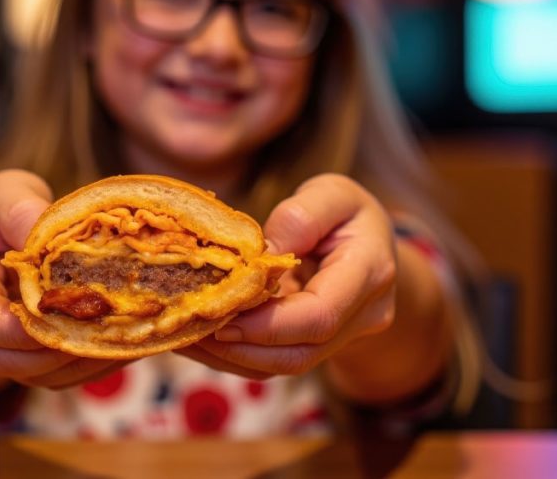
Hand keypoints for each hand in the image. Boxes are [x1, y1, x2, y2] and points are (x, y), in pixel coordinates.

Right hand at [0, 169, 123, 388]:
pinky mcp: (13, 356)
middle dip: (56, 351)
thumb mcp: (6, 192)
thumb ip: (20, 209)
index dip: (23, 328)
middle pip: (2, 357)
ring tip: (122, 341)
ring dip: (76, 364)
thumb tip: (44, 234)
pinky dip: (83, 367)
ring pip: (28, 374)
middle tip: (107, 332)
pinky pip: (46, 376)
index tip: (70, 316)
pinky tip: (117, 347)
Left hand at [178, 174, 396, 378]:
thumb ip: (301, 216)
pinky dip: (234, 355)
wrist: (372, 244)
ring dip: (230, 357)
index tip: (219, 312)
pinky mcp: (316, 347)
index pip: (320, 316)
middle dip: (239, 346)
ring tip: (183, 332)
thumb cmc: (347, 211)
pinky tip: (198, 337)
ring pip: (285, 365)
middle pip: (300, 352)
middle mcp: (363, 316)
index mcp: (370, 272)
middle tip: (188, 325)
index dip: (266, 324)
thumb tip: (258, 255)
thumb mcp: (331, 192)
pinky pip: (275, 361)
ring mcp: (343, 338)